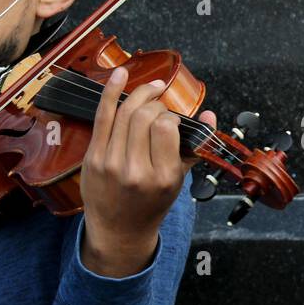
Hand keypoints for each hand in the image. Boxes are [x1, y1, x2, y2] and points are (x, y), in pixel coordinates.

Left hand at [78, 67, 216, 276]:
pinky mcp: (94, 158)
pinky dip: (110, 91)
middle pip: (145, 116)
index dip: (171, 116)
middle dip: (155, 104)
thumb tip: (209, 115)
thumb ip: (195, 146)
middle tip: (159, 107)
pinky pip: (102, 116)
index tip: (171, 121)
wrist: (119, 230)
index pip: (167, 127)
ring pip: (125, 113)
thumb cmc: (152, 203)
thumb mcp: (179, 179)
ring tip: (149, 90)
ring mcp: (111, 163)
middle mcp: (136, 170)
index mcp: (163, 176)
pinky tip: (121, 74)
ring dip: (138, 94)